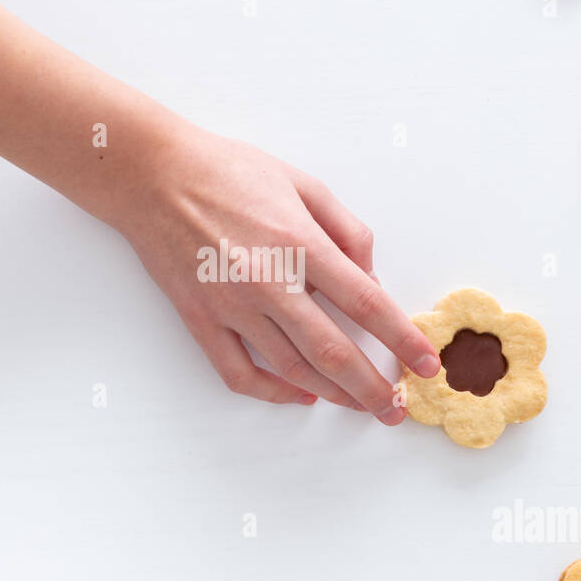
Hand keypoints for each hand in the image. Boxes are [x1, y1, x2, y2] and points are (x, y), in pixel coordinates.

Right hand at [117, 127, 440, 422]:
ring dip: (331, 394)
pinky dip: (271, 392)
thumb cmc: (228, 171)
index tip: (426, 364)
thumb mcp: (303, 184)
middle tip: (395, 409)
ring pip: (292, 369)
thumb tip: (371, 277)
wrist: (154, 176)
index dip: (402, 340)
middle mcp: (270, 283)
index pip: (367, 305)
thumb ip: (346, 230)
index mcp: (300, 244)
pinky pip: (238, 372)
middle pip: (334, 352)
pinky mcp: (201, 319)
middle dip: (373, 388)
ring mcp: (232, 307)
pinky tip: (297, 394)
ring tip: (358, 405)